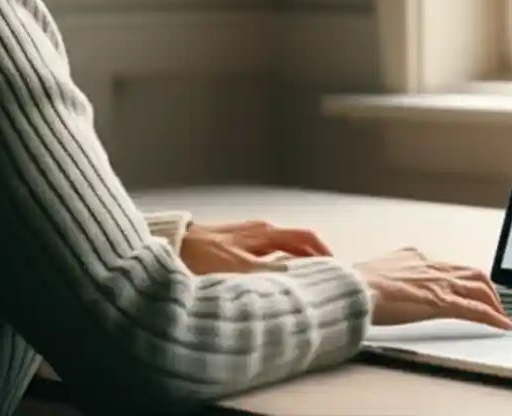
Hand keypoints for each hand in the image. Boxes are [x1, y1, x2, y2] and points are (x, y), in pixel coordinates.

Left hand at [179, 220, 331, 274]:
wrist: (173, 244)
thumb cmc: (202, 256)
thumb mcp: (238, 268)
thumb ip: (269, 271)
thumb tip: (298, 275)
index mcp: (267, 233)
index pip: (307, 237)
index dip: (324, 251)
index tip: (337, 268)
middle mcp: (262, 230)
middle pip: (298, 241)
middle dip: (315, 257)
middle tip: (326, 277)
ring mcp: (251, 235)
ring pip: (285, 247)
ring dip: (299, 260)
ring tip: (307, 280)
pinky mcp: (240, 243)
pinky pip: (271, 251)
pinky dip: (282, 262)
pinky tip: (279, 277)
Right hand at [354, 248, 511, 330]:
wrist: (353, 288)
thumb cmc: (356, 285)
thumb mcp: (373, 275)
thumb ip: (384, 278)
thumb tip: (375, 283)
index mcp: (414, 258)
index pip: (448, 267)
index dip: (462, 279)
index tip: (467, 288)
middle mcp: (431, 266)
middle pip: (471, 273)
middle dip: (487, 289)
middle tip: (494, 304)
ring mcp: (438, 283)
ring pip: (479, 287)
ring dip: (494, 302)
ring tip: (502, 316)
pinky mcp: (441, 302)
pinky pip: (475, 310)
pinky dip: (493, 318)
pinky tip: (503, 325)